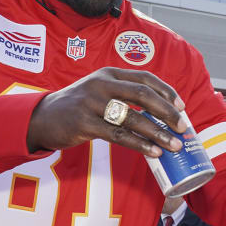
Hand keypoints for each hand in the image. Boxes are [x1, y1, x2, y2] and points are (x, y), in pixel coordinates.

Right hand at [26, 67, 187, 154]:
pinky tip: (153, 152)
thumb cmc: (79, 106)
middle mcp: (102, 84)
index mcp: (109, 73)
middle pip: (143, 95)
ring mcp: (92, 103)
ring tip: (173, 145)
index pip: (145, 78)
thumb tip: (160, 114)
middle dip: (167, 112)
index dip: (166, 92)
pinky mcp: (84, 123)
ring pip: (132, 118)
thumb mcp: (99, 91)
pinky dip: (139, 144)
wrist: (42, 117)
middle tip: (182, 127)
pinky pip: (118, 135)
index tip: (182, 107)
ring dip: (157, 133)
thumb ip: (124, 96)